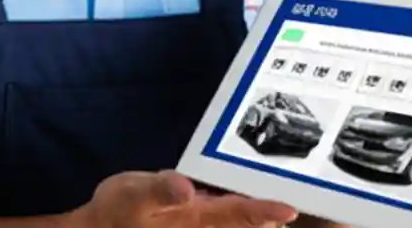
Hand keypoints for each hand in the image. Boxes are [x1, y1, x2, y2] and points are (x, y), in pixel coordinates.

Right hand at [66, 171, 297, 227]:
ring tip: (280, 202)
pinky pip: (225, 222)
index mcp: (195, 219)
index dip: (263, 211)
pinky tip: (249, 203)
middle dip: (269, 218)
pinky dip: (240, 214)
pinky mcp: (195, 224)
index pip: (237, 215)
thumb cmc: (116, 211)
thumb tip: (187, 187)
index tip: (290, 209)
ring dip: (257, 219)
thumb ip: (160, 189)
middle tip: (295, 202)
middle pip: (245, 225)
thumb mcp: (132, 194)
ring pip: (237, 225)